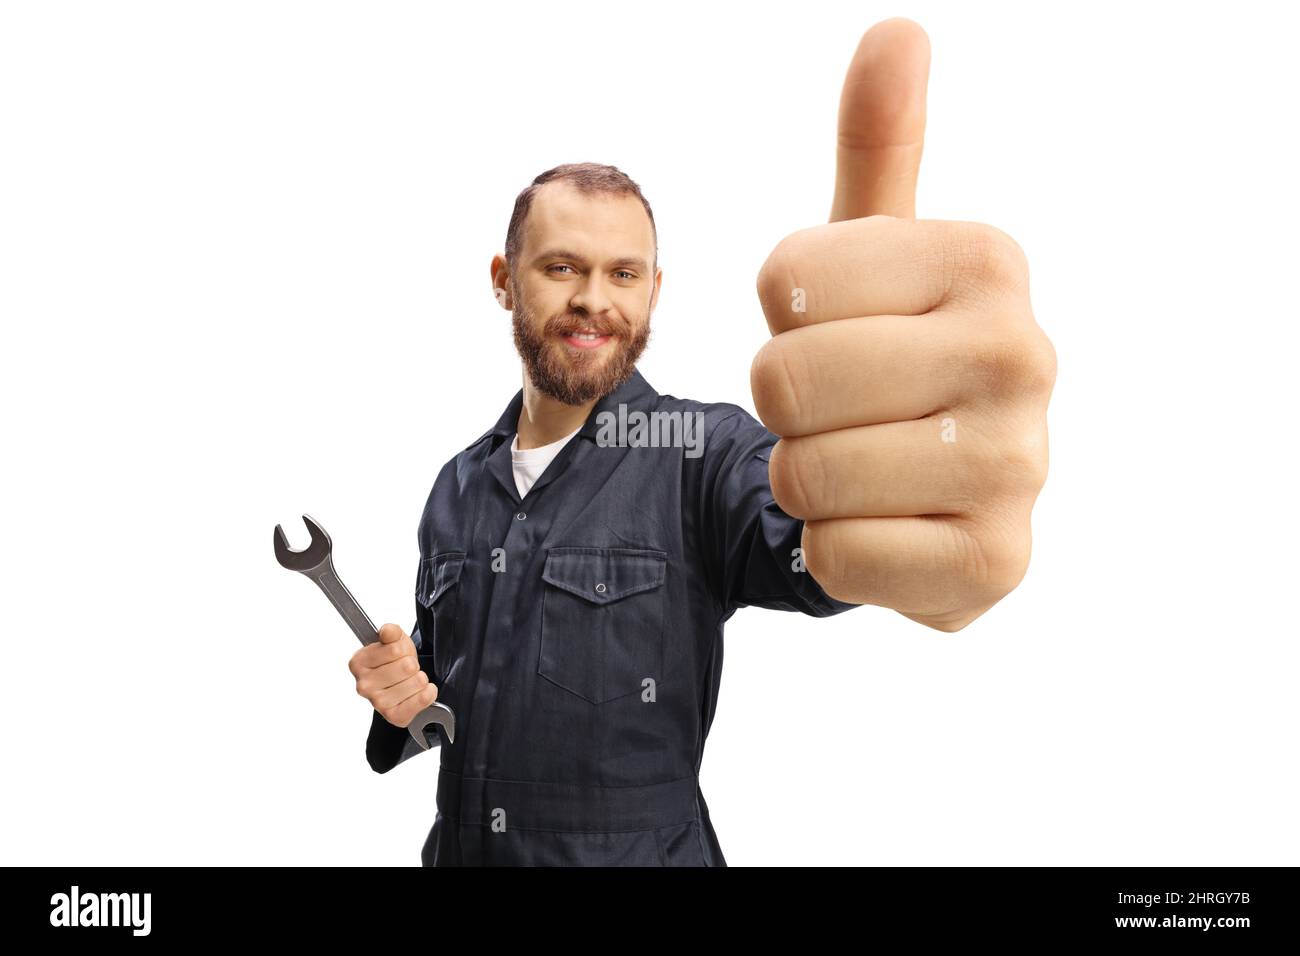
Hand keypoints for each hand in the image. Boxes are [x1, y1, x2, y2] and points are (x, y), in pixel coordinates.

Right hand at [349, 622, 440, 727]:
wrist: (403, 682)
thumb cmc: (396, 660)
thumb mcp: (395, 640)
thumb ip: (391, 632)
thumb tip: (387, 631)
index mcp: (358, 663)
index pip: (394, 650)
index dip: (402, 648)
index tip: (397, 654)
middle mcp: (363, 685)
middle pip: (407, 666)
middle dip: (412, 664)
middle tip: (406, 669)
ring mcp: (377, 703)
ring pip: (416, 682)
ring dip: (420, 679)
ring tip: (411, 680)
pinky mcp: (393, 716)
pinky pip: (421, 700)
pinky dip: (428, 694)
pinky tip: (422, 691)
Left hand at [751, 18, 1056, 630]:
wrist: (929, 489)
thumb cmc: (884, 353)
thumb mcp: (874, 253)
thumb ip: (876, 150)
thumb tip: (896, 35)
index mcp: (989, 259)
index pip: (784, 282)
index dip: (782, 319)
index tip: (837, 330)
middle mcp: (1025, 354)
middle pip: (785, 378)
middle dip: (784, 407)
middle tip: (841, 410)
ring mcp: (1021, 468)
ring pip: (805, 473)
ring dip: (804, 479)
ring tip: (864, 466)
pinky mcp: (996, 565)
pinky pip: (835, 557)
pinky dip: (831, 551)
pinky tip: (886, 529)